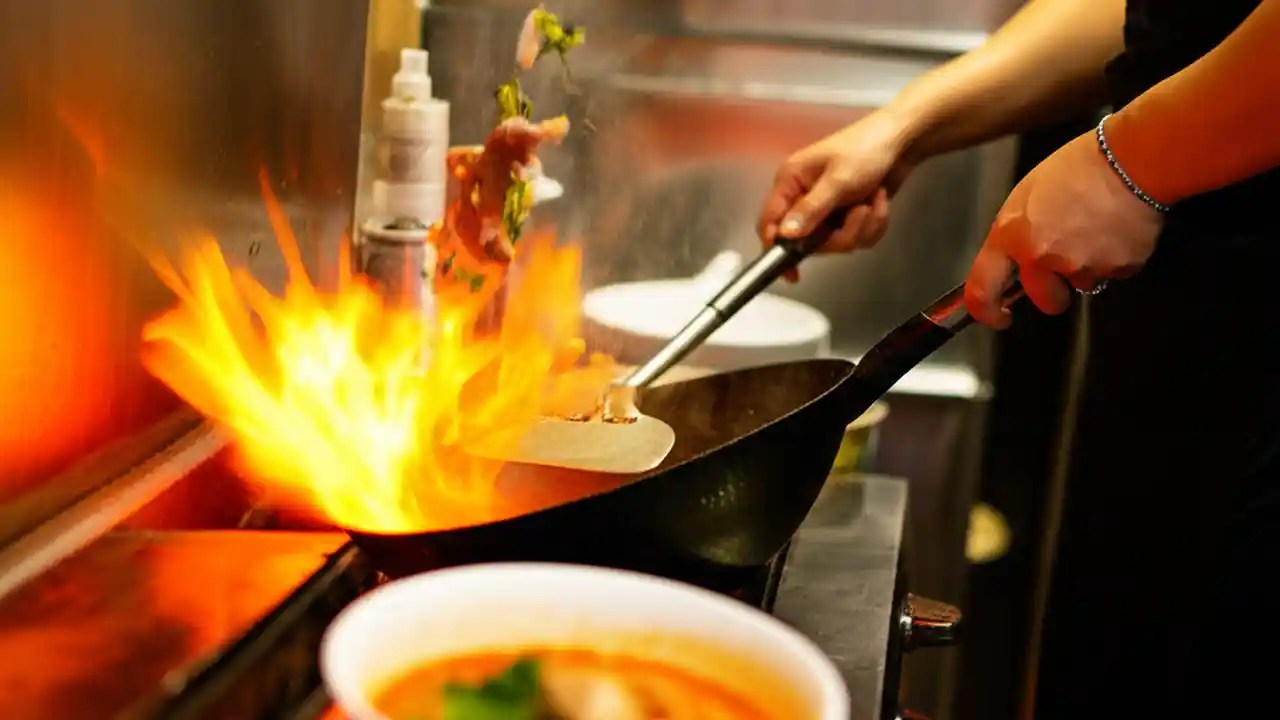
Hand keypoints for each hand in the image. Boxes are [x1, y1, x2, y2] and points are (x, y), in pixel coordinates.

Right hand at [758, 111, 914, 280]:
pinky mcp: (846, 215)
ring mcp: (826, 208)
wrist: (902, 141)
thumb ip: (810, 209)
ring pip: (836, 242)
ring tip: (873, 201)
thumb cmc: (866, 147)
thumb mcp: (838, 180)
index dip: (775, 247)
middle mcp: (803, 196)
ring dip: (861, 228)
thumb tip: (785, 233)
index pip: (770, 221)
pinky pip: (855, 237)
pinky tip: (879, 202)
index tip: (790, 272)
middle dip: (840, 235)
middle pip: (808, 241)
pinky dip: (873, 224)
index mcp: (791, 181)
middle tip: (859, 215)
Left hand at [965, 130, 1163, 328]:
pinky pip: (1114, 273)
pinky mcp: (1116, 268)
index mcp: (1011, 234)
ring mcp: (1079, 265)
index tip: (999, 315)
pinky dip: (1116, 258)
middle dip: (1054, 294)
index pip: (982, 288)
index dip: (987, 310)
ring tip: (1097, 231)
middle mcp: (1040, 256)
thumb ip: (1017, 232)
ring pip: (1082, 283)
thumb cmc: (1077, 168)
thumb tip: (1017, 258)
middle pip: (1043, 299)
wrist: (1129, 160)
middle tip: (1064, 271)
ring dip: (1088, 267)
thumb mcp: (1027, 196)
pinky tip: (1118, 230)